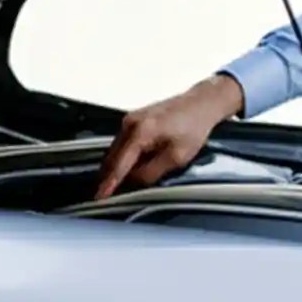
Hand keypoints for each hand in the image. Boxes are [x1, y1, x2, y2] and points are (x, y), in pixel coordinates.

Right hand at [94, 74, 244, 198]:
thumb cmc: (194, 126)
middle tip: (111, 195)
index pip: (119, 164)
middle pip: (112, 158)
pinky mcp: (133, 120)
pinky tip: (136, 165)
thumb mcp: (177, 157)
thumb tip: (134, 182)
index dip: (110, 183)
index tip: (100, 196)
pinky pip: (122, 143)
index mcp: (141, 131)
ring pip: (116, 151)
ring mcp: (130, 119)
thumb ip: (152, 171)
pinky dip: (125, 157)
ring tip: (128, 180)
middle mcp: (131, 122)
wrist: (201, 104)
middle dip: (112, 177)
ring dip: (119, 167)